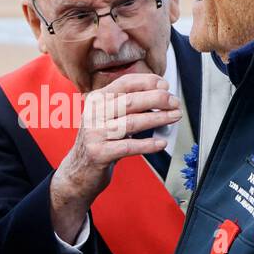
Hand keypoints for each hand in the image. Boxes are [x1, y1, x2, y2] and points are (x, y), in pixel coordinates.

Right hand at [49, 73, 179, 242]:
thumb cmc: (100, 142)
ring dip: (157, 119)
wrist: (78, 171)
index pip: (124, 83)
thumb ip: (127, 106)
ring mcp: (95, 134)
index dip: (147, 82)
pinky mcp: (99, 153)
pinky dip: (147, 145)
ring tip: (174, 117)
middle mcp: (94, 114)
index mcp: (96, 101)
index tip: (165, 86)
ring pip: (132, 122)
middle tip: (174, 102)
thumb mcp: (109, 118)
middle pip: (130, 101)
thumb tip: (160, 96)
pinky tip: (161, 143)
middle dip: (157, 99)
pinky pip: (128, 147)